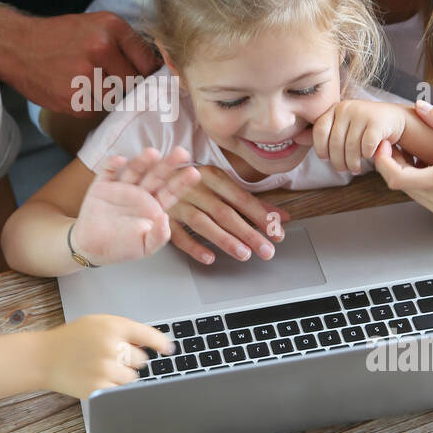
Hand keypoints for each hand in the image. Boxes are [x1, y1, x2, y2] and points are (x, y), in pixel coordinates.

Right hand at [0, 8, 159, 114]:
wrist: (17, 46)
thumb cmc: (59, 37)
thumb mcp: (95, 25)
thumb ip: (124, 43)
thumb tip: (157, 68)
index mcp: (111, 27)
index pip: (148, 61)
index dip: (149, 75)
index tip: (148, 82)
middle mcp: (101, 48)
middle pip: (134, 83)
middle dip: (126, 87)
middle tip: (108, 81)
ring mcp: (87, 75)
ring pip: (115, 99)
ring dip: (106, 96)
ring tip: (87, 83)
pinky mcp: (74, 99)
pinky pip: (95, 110)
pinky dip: (88, 104)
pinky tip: (72, 89)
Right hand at [40, 313, 174, 398]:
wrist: (44, 358)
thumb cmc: (71, 340)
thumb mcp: (96, 324)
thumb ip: (122, 330)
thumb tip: (149, 343)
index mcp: (112, 327)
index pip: (147, 335)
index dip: (161, 343)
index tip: (169, 349)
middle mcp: (111, 347)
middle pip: (141, 359)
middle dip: (130, 360)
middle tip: (110, 357)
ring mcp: (105, 369)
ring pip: (133, 378)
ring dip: (123, 376)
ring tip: (102, 368)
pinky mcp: (99, 388)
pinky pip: (121, 391)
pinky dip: (114, 387)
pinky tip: (100, 379)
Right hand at [71, 146, 200, 264]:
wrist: (93, 248)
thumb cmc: (122, 247)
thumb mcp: (145, 247)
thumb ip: (159, 236)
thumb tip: (166, 219)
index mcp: (154, 207)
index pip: (171, 192)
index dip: (182, 183)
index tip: (195, 172)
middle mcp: (140, 193)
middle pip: (156, 176)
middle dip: (168, 164)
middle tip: (182, 152)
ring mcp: (122, 188)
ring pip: (135, 170)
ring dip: (143, 161)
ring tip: (152, 153)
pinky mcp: (102, 186)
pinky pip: (108, 172)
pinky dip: (112, 165)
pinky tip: (120, 160)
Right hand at [165, 163, 289, 263]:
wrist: (152, 175)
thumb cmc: (193, 182)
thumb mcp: (221, 184)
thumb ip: (251, 202)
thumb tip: (280, 218)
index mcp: (212, 176)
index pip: (241, 198)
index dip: (260, 216)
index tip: (277, 232)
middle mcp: (195, 188)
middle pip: (224, 212)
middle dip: (248, 232)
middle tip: (266, 250)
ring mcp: (177, 203)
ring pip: (202, 223)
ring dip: (224, 239)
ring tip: (244, 254)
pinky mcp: (164, 217)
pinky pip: (177, 234)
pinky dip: (193, 247)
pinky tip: (209, 258)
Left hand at [311, 99, 407, 173]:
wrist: (393, 119)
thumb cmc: (362, 126)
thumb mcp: (340, 127)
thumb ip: (321, 133)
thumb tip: (296, 138)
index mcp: (334, 109)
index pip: (319, 130)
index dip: (320, 148)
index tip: (325, 158)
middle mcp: (346, 108)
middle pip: (335, 142)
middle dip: (338, 161)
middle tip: (343, 170)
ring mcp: (362, 113)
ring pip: (351, 146)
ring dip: (352, 162)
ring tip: (354, 168)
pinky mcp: (377, 121)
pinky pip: (366, 146)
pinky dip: (366, 155)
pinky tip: (368, 157)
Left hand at [373, 98, 432, 225]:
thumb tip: (421, 107)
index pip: (396, 177)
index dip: (382, 160)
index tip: (381, 143)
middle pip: (401, 187)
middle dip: (393, 164)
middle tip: (393, 143)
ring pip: (414, 195)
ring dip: (408, 175)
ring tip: (412, 152)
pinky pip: (429, 201)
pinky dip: (423, 185)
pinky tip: (432, 167)